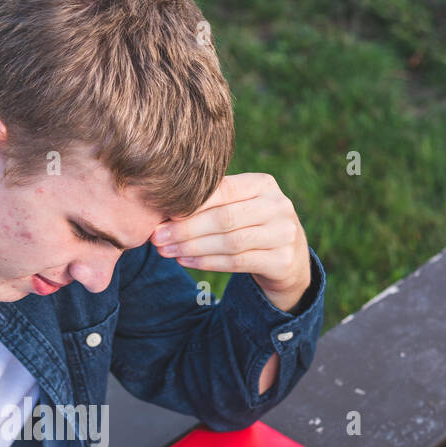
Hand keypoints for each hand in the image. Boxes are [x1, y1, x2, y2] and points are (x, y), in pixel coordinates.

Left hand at [151, 173, 311, 309]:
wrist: (289, 256)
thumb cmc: (250, 224)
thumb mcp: (238, 204)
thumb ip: (211, 201)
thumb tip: (163, 208)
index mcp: (263, 183)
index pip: (223, 190)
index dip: (191, 204)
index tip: (162, 214)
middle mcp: (278, 205)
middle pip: (224, 218)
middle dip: (186, 229)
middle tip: (157, 237)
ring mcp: (283, 234)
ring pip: (229, 243)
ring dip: (192, 248)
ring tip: (166, 251)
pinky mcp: (282, 260)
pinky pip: (237, 263)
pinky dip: (206, 263)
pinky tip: (184, 261)